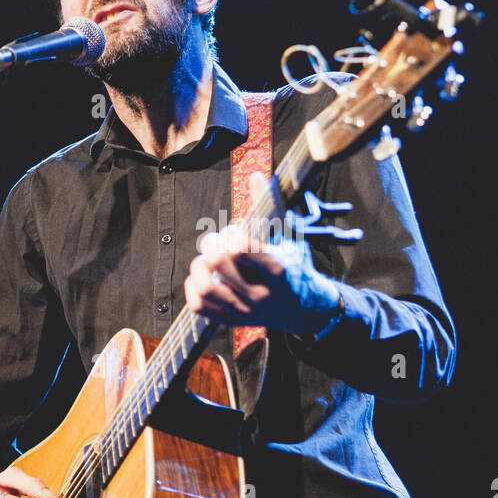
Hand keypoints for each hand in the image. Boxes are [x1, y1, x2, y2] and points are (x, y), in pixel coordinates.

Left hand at [184, 215, 339, 336]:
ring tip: (205, 260)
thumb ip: (269, 207)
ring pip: (205, 288)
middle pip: (218, 263)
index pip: (240, 248)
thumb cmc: (295, 266)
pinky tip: (203, 278)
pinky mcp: (232, 321)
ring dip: (198, 268)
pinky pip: (199, 307)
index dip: (230, 234)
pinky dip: (193, 288)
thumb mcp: (289, 236)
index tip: (234, 233)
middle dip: (212, 246)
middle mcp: (260, 293)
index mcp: (276, 269)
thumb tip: (256, 175)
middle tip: (216, 244)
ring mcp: (245, 311)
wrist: (304, 309)